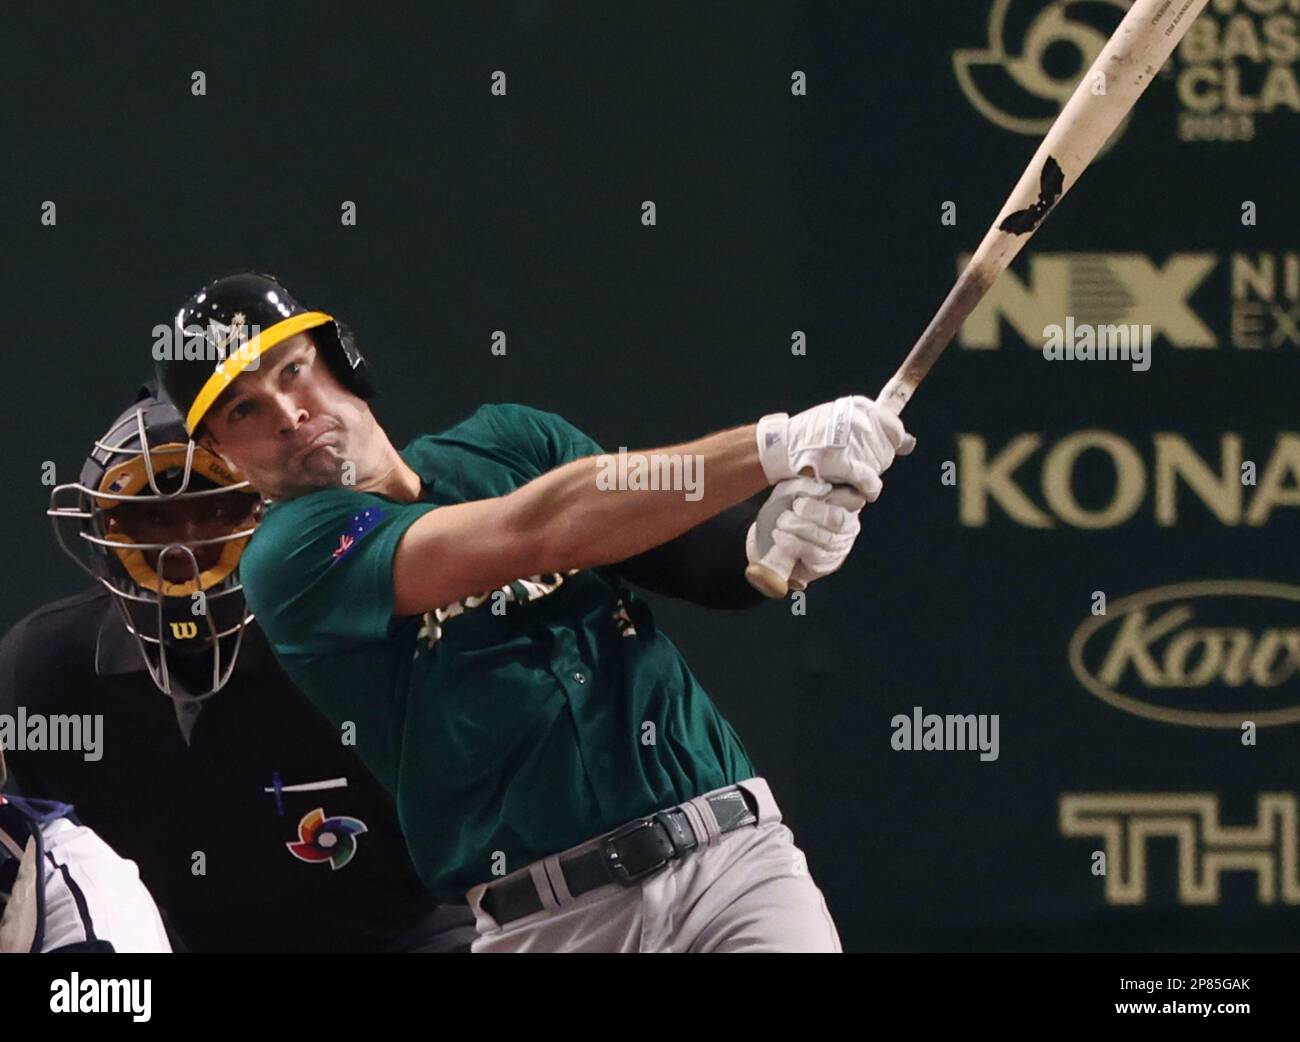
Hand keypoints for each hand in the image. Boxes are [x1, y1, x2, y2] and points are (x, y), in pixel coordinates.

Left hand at [745, 477, 866, 591]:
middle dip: (813, 514)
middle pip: (840, 520)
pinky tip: (781, 539)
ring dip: (800, 530)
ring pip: (828, 540)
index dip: (829, 497)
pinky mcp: (828, 564)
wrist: (764, 538)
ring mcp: (840, 546)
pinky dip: (796, 546)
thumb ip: (806, 486)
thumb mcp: (789, 490)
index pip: (852, 498)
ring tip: (781, 524)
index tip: (802, 498)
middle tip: (791, 511)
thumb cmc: (781, 510)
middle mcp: (848, 524)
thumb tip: (826, 489)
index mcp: (845, 500)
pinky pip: (817, 557)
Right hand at [755, 395, 914, 502]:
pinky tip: (860, 491)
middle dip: (874, 462)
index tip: (887, 449)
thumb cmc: (809, 437)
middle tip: (851, 463)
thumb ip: (875, 427)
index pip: (893, 427)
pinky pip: (870, 482)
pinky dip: (868, 489)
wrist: (779, 447)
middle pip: (887, 451)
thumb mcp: (841, 419)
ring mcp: (851, 441)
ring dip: (866, 476)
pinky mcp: (843, 462)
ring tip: (845, 475)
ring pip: (879, 468)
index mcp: (859, 406)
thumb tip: (910, 443)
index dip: (892, 441)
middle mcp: (858, 419)